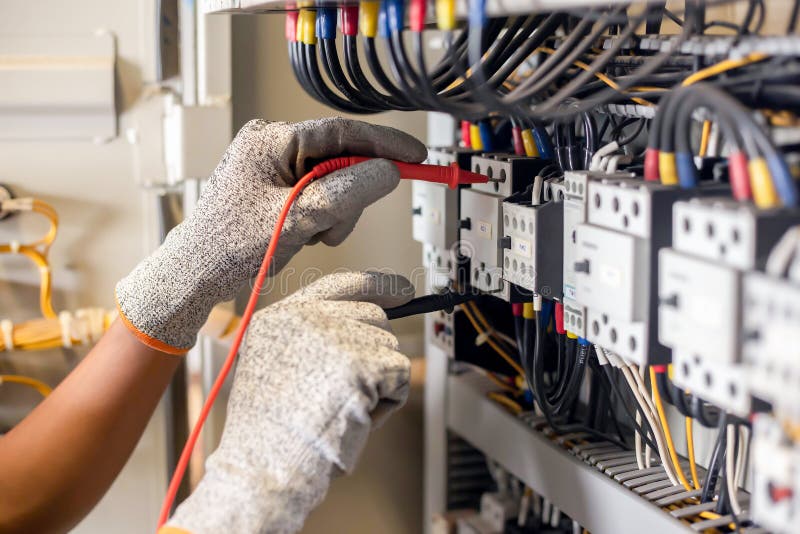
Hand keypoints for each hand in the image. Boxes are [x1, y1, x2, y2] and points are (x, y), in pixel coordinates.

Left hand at [116, 118, 425, 352]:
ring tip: (313, 235)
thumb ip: (346, 192)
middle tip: (334, 227)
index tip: (415, 157)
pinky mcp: (278, 183)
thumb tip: (387, 172)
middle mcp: (272, 144)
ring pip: (335, 178)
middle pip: (341, 158)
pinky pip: (320, 191)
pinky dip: (325, 215)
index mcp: (270, 140)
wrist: (200, 272)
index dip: (383, 144)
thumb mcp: (297, 219)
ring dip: (337, 211)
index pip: (340, 132)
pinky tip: (307, 232)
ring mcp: (274, 163)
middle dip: (349, 195)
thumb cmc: (231, 246)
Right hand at [165, 271, 414, 533]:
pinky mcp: (360, 362)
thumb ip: (314, 339)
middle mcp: (304, 318)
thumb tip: (369, 326)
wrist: (267, 468)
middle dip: (374, 352)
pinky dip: (389, 400)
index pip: (338, 285)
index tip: (403, 289)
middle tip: (349, 391)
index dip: (377, 285)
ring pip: (389, 346)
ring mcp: (333, 337)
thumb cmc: (273, 436)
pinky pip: (399, 373)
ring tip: (342, 408)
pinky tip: (357, 417)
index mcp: (279, 318)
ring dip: (379, 382)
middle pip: (373, 316)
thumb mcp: (276, 368)